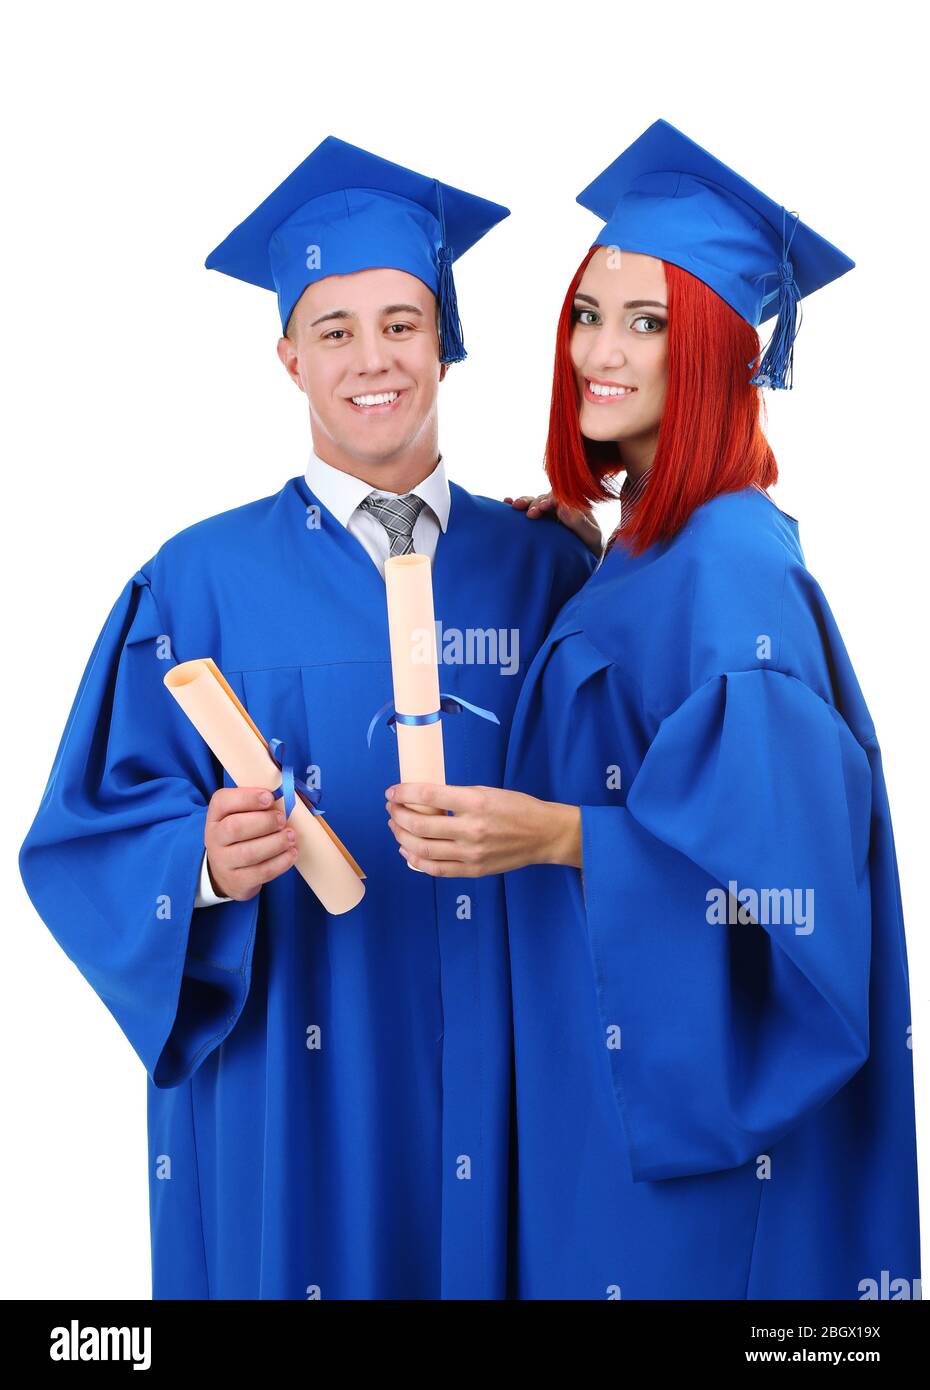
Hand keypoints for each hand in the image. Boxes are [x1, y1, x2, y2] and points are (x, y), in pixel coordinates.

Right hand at [204, 786, 297, 900]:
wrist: (225, 871)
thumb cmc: (241, 835)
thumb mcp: (241, 815)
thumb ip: (258, 804)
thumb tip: (286, 795)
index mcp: (216, 815)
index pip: (223, 801)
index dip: (247, 798)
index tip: (270, 797)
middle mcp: (215, 838)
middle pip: (235, 828)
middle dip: (264, 822)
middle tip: (282, 820)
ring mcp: (223, 861)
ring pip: (249, 853)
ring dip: (276, 843)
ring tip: (291, 836)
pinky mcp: (237, 881)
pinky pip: (261, 872)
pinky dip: (281, 862)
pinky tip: (292, 853)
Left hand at [384, 782, 581, 876]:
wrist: (544, 835)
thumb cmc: (518, 808)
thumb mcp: (488, 792)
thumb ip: (457, 796)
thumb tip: (425, 799)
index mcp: (476, 802)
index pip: (429, 795)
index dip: (404, 793)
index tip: (392, 792)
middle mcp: (471, 829)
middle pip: (420, 824)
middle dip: (398, 815)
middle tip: (391, 809)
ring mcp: (472, 853)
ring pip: (423, 849)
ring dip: (402, 837)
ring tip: (395, 827)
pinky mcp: (474, 870)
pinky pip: (437, 869)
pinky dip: (417, 861)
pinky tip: (408, 851)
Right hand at [503, 490, 602, 557]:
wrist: (583, 566)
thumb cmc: (591, 553)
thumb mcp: (593, 540)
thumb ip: (581, 524)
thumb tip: (563, 508)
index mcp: (576, 508)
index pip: (562, 497)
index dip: (551, 500)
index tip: (544, 508)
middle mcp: (561, 508)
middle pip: (545, 498)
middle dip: (536, 503)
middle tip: (529, 514)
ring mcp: (548, 515)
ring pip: (534, 502)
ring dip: (524, 502)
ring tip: (515, 506)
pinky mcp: (538, 523)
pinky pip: (526, 511)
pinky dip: (515, 505)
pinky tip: (506, 502)